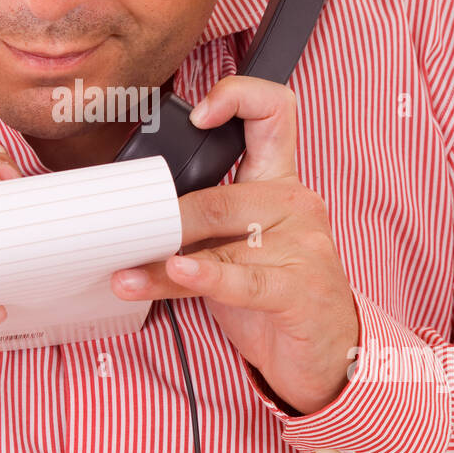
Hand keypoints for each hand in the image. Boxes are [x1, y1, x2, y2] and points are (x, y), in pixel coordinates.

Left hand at [111, 76, 358, 415]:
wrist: (329, 356)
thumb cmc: (274, 295)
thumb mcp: (238, 246)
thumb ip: (202, 219)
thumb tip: (133, 213)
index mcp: (280, 183)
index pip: (273, 111)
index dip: (238, 97)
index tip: (197, 114)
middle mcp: (295, 205)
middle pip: (217, 194)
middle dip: (164, 219)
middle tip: (124, 235)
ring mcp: (302, 246)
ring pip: (215, 241)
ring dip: (160, 262)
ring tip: (125, 273)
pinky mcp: (298, 288)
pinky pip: (240, 279)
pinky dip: (202, 275)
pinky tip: (177, 271)